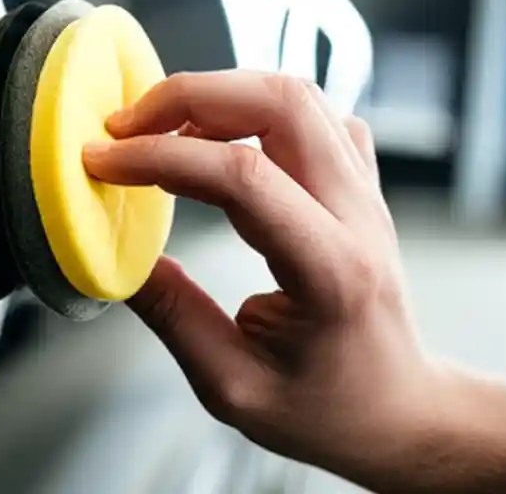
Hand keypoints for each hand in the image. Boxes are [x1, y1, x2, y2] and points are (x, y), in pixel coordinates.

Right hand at [83, 71, 441, 477]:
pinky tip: (218, 136)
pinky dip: (254, 106)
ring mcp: (366, 194)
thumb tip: (118, 260)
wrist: (400, 412)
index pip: (244, 178)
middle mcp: (358, 217)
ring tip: (160, 126)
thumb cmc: (328, 411)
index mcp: (331, 271)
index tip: (105, 161)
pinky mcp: (359, 184)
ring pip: (299, 95)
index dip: (162, 157)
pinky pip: (314, 114)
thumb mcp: (232, 387)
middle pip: (282, 104)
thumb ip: (173, 317)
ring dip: (220, 93)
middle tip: (128, 124)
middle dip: (191, 95)